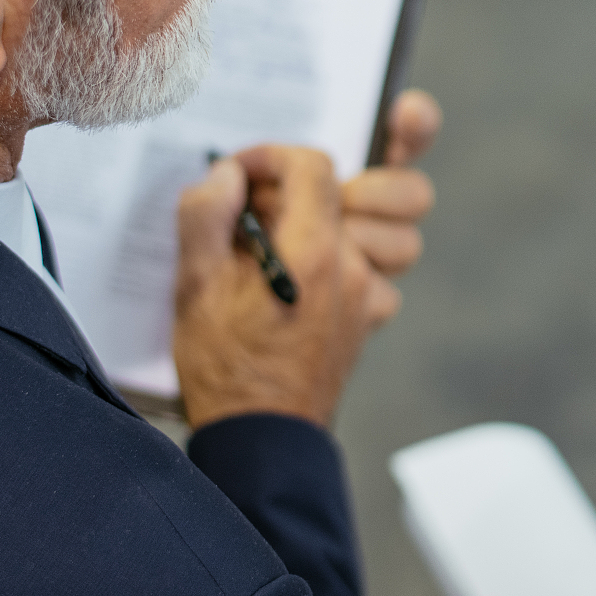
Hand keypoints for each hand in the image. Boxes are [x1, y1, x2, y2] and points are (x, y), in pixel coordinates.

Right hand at [169, 91, 440, 429]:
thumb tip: (225, 175)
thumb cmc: (225, 368)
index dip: (272, 156)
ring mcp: (370, 294)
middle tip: (290, 197)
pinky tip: (314, 274)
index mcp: (312, 252)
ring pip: (403, 231)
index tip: (240, 175)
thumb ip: (205, 215)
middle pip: (398, 188)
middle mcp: (354, 268)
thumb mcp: (193, 288)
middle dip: (347, 178)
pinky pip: (384, 269)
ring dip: (362, 218)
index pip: (315, 165)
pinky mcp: (371, 315)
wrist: (259, 440)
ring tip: (306, 230)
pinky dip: (357, 260)